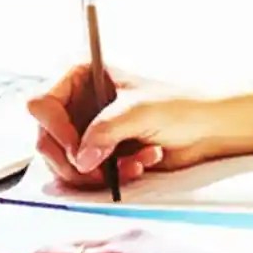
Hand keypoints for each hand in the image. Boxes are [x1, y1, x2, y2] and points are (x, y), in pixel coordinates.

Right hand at [27, 64, 252, 187]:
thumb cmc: (181, 104)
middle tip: (99, 171)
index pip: (42, 103)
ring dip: (96, 172)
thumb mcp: (140, 111)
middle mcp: (78, 102)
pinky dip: (109, 177)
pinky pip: (85, 175)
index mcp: (81, 75)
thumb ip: (105, 131)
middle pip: (47, 139)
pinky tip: (138, 165)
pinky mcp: (99, 153)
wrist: (210, 128)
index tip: (78, 149)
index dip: (56, 129)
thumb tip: (80, 158)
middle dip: (75, 160)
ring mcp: (86, 129)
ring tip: (130, 164)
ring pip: (64, 162)